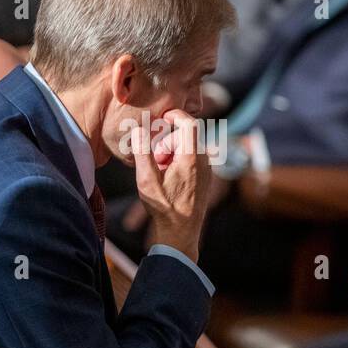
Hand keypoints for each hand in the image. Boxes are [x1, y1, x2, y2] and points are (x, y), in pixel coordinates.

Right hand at [133, 109, 208, 262]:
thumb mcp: (146, 179)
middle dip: (166, 144)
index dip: (175, 115)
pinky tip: (170, 178)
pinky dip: (179, 161)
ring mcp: (207, 168)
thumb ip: (142, 151)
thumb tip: (139, 129)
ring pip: (187, 146)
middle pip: (184, 136)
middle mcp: (203, 160)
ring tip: (162, 174)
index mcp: (191, 157)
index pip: (189, 122)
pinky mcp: (206, 175)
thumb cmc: (164, 207)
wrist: (181, 232)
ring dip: (172, 153)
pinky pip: (191, 157)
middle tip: (156, 163)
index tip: (162, 118)